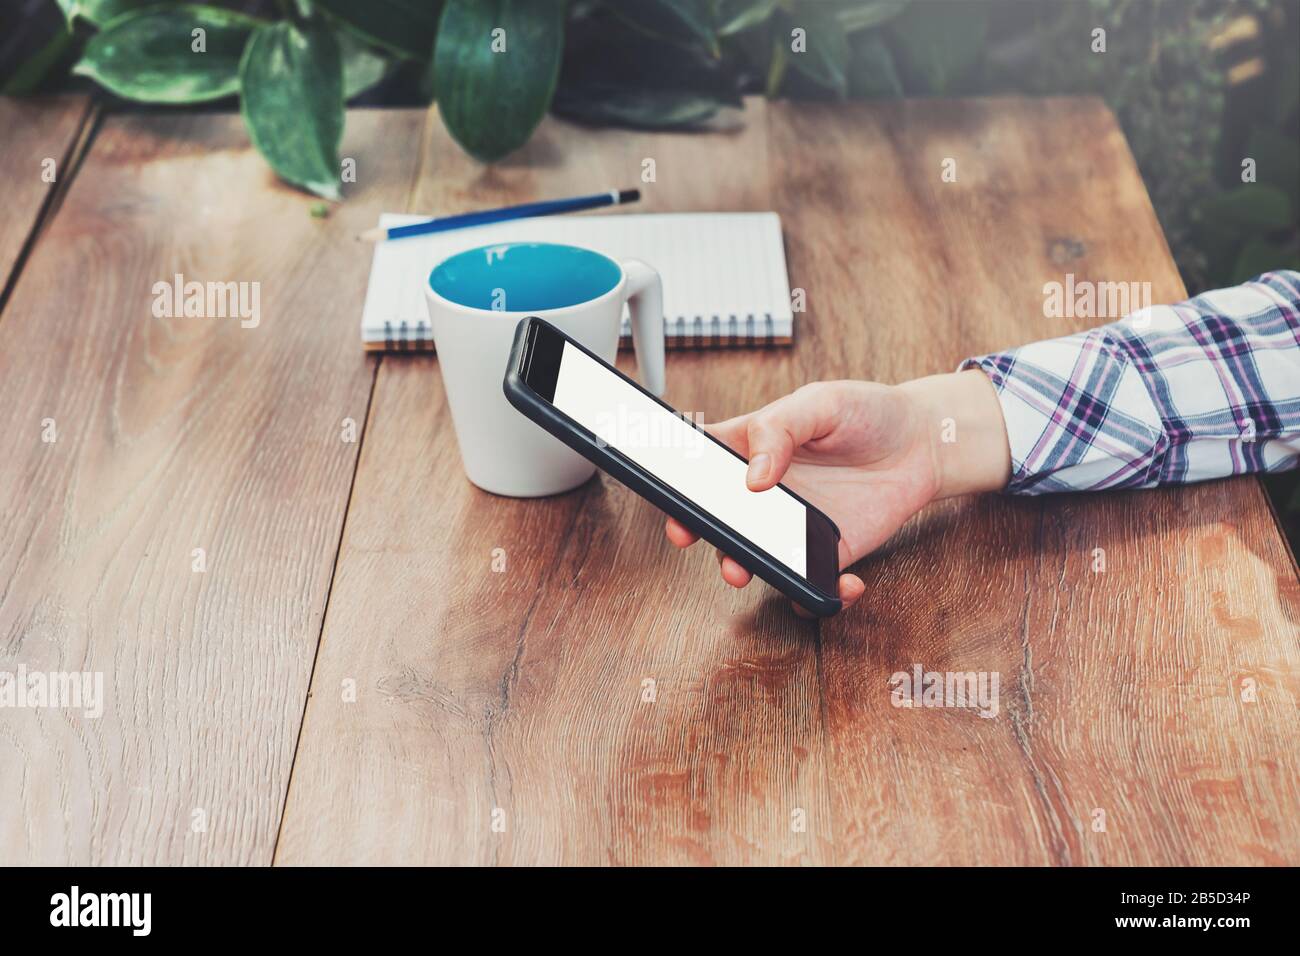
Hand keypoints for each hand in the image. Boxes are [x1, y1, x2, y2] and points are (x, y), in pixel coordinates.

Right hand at [665, 370, 1010, 614]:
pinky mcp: (825, 555)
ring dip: (740, 567)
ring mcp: (790, 528)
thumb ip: (779, 429)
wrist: (922, 443)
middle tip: (688, 533)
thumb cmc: (865, 413)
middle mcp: (762, 494)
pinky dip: (818, 596)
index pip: (699, 464)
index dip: (675, 479)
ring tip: (742, 568)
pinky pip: (809, 585)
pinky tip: (843, 583)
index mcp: (748, 448)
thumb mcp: (820, 403)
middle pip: (714, 517)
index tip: (667, 490)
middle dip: (694, 530)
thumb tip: (752, 478)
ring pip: (752, 558)